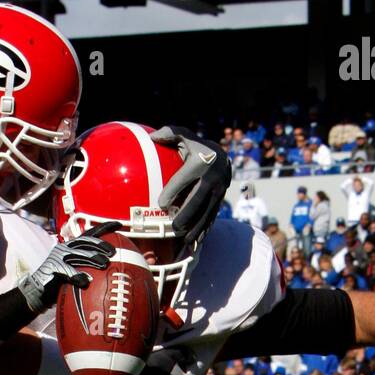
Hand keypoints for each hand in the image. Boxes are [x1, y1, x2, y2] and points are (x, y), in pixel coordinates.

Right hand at [17, 221, 118, 314]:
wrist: (37, 292)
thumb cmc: (59, 283)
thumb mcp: (76, 273)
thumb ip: (88, 269)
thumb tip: (111, 272)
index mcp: (72, 247)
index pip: (90, 234)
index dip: (104, 228)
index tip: (119, 225)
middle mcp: (65, 248)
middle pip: (85, 241)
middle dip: (100, 244)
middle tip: (113, 252)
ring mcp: (58, 257)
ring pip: (78, 254)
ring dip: (93, 258)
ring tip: (105, 264)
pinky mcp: (53, 268)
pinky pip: (67, 271)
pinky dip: (77, 275)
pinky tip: (86, 281)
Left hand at [151, 126, 231, 248]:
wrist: (222, 156)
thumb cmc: (196, 146)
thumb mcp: (184, 136)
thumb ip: (170, 133)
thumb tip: (152, 137)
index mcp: (200, 161)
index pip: (183, 179)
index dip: (172, 191)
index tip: (161, 204)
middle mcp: (212, 177)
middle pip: (197, 200)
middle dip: (186, 215)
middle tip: (174, 227)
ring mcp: (219, 190)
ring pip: (206, 212)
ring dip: (196, 227)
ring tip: (184, 239)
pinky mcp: (220, 200)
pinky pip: (212, 216)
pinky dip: (204, 229)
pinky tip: (196, 241)